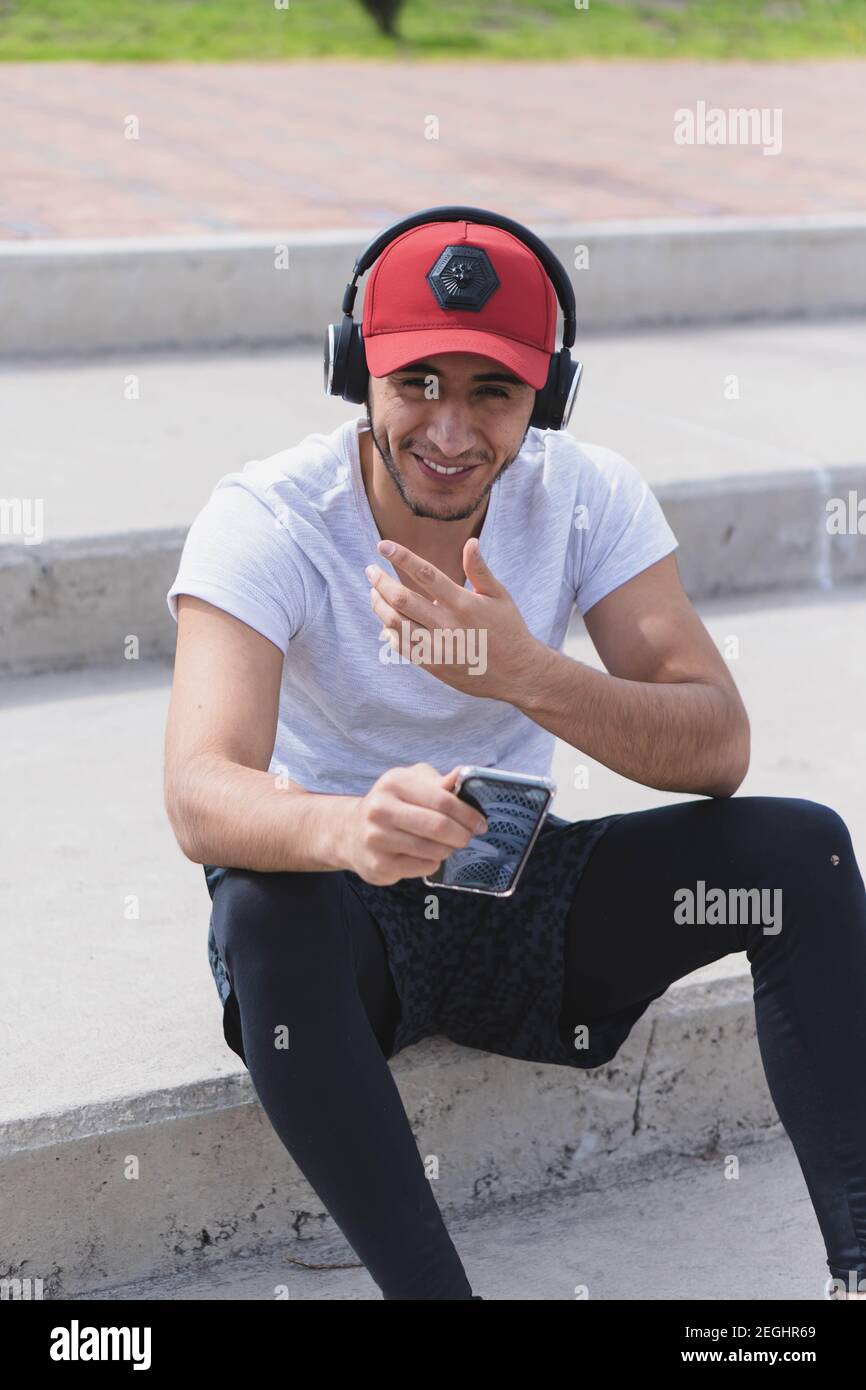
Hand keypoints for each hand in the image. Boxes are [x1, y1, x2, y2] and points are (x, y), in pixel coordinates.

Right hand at [345, 762, 487, 886]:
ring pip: (433, 850)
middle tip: (468, 837)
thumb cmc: (391, 804)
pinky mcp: (378, 865)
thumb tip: (462, 774)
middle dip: (462, 835)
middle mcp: (380, 809)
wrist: (351, 832)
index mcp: (393, 783)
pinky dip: (433, 862)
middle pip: (438, 826)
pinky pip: (423, 867)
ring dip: (448, 849)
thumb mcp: (412, 783)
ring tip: (446, 844)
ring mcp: (376, 838)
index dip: (467, 814)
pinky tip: (426, 855)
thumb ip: (438, 782)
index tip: (480, 823)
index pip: (442, 799)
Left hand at [366, 537, 539, 700]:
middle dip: (380, 582)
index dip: (402, 557)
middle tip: (369, 570)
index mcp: (463, 603)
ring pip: (396, 624)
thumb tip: (470, 542)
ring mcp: (438, 648)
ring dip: (379, 606)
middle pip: (401, 599)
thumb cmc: (509, 629)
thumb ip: (480, 570)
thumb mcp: (499, 596)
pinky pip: (402, 647)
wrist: (517, 674)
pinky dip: (389, 631)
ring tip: (374, 594)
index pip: (425, 574)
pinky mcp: (434, 665)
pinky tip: (387, 621)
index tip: (383, 546)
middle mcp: (448, 625)